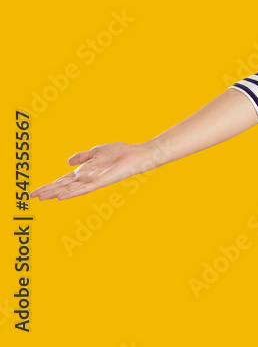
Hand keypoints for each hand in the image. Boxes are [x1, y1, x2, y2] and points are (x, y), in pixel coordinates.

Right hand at [29, 141, 158, 200]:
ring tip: (41, 198)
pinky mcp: (100, 182)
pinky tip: (61, 197)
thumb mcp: (96, 150)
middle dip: (47, 191)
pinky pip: (83, 189)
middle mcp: (86, 178)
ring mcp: (92, 181)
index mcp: (84, 171)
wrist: (135, 155)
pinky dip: (72, 193)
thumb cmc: (119, 152)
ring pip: (69, 189)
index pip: (62, 180)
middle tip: (31, 197)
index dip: (49, 184)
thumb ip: (82, 156)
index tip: (34, 191)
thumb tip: (67, 162)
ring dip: (55, 193)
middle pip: (63, 186)